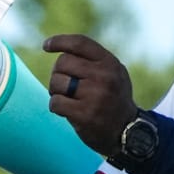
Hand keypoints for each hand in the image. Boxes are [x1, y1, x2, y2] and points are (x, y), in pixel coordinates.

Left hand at [43, 33, 138, 155]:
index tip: (46, 46)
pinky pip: (55, 102)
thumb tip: (59, 46)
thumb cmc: (114, 98)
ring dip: (56, 91)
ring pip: (56, 82)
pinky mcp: (84, 115)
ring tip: (67, 98)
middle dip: (58, 73)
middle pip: (62, 62)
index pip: (79, 43)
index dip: (59, 41)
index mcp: (110, 63)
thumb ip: (93, 59)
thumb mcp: (114, 73)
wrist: (127, 132)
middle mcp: (104, 77)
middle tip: (64, 85)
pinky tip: (66, 111)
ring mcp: (94, 96)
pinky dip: (56, 106)